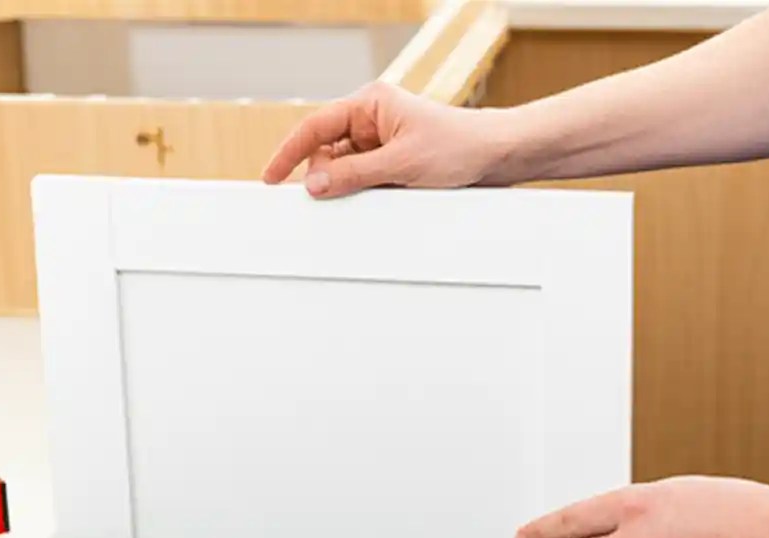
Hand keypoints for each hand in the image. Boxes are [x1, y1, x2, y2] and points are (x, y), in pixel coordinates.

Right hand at [261, 82, 519, 198]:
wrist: (498, 157)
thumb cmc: (459, 146)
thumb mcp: (402, 164)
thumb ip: (355, 174)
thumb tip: (316, 185)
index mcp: (370, 104)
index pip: (316, 127)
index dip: (289, 152)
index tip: (271, 176)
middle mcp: (372, 120)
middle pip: (327, 152)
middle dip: (326, 177)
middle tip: (329, 201)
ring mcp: (382, 142)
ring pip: (345, 170)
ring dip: (349, 187)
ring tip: (375, 197)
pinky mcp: (393, 163)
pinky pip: (365, 180)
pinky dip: (364, 193)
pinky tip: (379, 201)